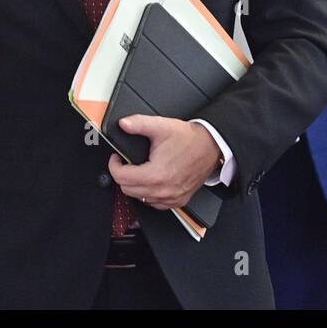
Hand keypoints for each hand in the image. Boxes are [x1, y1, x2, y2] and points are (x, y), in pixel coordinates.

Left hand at [108, 116, 222, 210]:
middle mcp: (163, 190)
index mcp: (156, 174)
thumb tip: (123, 124)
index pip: (121, 178)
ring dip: (135, 185)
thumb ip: (139, 124)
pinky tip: (153, 181)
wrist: (212, 146)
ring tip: (140, 170)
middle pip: (128, 190)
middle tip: (128, 162)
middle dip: (123, 175)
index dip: (114, 165)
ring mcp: (171, 197)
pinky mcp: (179, 200)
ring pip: (140, 198)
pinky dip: (149, 194)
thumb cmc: (191, 139)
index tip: (117, 158)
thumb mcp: (162, 126)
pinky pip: (155, 204)